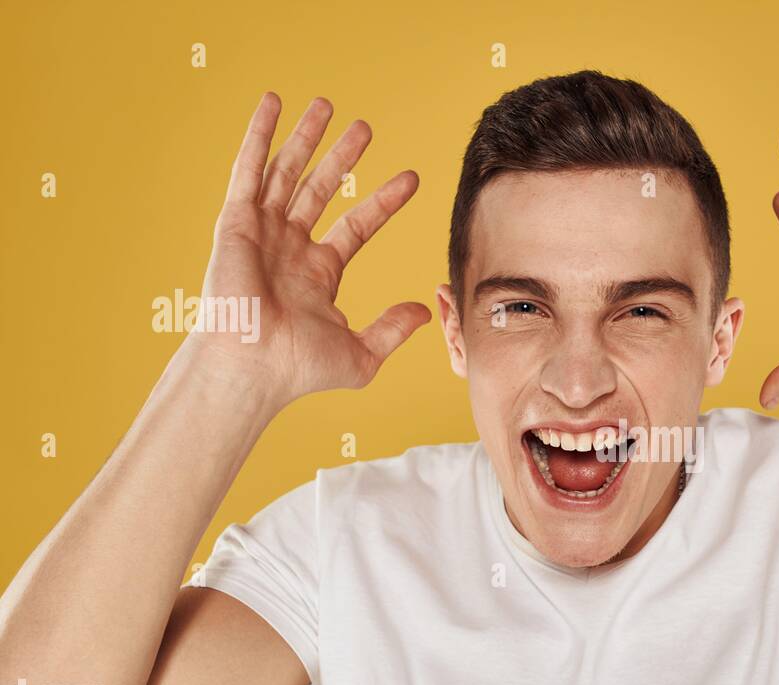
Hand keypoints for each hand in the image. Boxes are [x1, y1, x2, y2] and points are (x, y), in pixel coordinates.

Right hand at [181, 92, 429, 406]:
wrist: (254, 367)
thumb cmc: (299, 369)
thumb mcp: (362, 352)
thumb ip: (392, 329)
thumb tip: (424, 312)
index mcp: (318, 274)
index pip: (358, 226)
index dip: (383, 202)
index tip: (411, 178)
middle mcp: (290, 248)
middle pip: (321, 190)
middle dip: (343, 158)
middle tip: (365, 127)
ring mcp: (263, 232)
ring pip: (288, 172)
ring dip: (307, 137)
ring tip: (328, 105)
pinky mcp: (236, 222)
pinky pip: (248, 169)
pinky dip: (259, 134)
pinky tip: (273, 103)